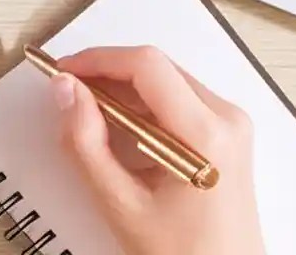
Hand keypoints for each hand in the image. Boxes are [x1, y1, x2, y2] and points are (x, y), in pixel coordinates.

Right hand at [52, 46, 265, 254]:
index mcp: (207, 135)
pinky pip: (178, 99)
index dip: (98, 59)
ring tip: (88, 114)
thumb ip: (86, 144)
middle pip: (157, 68)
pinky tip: (118, 128)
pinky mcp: (226, 133)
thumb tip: (66, 91)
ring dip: (123, 88)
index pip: (147, 66)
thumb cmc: (185, 254)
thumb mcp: (123, 205)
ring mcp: (231, 125)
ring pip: (166, 80)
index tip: (64, 71)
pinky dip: (142, 104)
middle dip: (107, 73)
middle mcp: (227, 119)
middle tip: (68, 93)